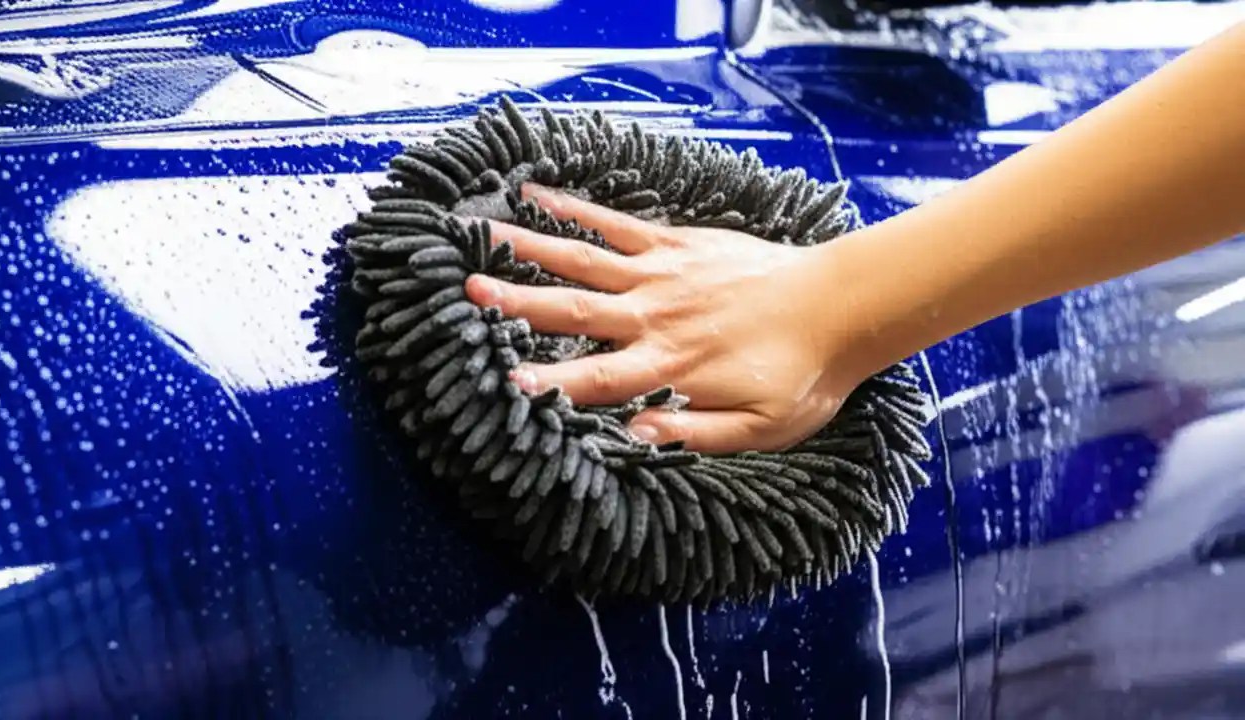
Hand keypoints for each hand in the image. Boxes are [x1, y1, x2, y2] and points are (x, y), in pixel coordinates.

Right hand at [463, 184, 868, 453]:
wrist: (841, 306)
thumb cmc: (801, 375)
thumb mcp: (760, 428)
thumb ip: (696, 435)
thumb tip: (633, 436)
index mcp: (670, 368)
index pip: (597, 379)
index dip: (550, 380)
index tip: (506, 378)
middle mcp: (656, 318)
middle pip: (575, 309)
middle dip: (519, 302)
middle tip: (468, 290)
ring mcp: (663, 275)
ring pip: (585, 260)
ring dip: (532, 249)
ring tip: (482, 236)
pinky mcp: (677, 244)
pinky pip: (618, 224)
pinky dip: (577, 209)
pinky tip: (539, 194)